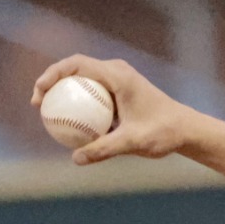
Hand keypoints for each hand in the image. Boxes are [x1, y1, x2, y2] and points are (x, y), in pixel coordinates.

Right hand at [30, 55, 195, 165]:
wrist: (186, 129)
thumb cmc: (163, 133)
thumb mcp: (133, 142)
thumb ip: (104, 149)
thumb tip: (76, 158)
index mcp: (118, 75)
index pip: (76, 64)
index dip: (52, 74)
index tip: (39, 93)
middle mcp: (116, 72)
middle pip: (74, 69)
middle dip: (52, 82)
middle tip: (37, 105)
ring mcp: (118, 80)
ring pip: (83, 81)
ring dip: (64, 92)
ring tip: (47, 114)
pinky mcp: (120, 91)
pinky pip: (93, 94)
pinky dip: (79, 104)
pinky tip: (69, 125)